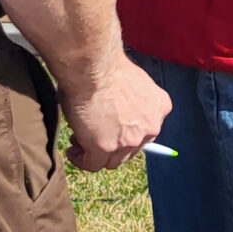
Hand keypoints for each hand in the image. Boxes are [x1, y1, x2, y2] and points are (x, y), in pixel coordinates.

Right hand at [61, 56, 170, 170]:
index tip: (110, 127)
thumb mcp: (131, 84)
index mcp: (160, 107)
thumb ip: (130, 102)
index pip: (146, 130)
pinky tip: (72, 151)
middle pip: (131, 149)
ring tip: (78, 142)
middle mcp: (151, 126)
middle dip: (111, 144)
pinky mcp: (106, 148)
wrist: (94, 67)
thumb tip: (114, 113)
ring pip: (113, 160)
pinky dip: (82, 160)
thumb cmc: (106, 67)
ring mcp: (130, 140)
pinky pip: (93, 165)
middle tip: (90, 134)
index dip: (126, 132)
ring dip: (96, 154)